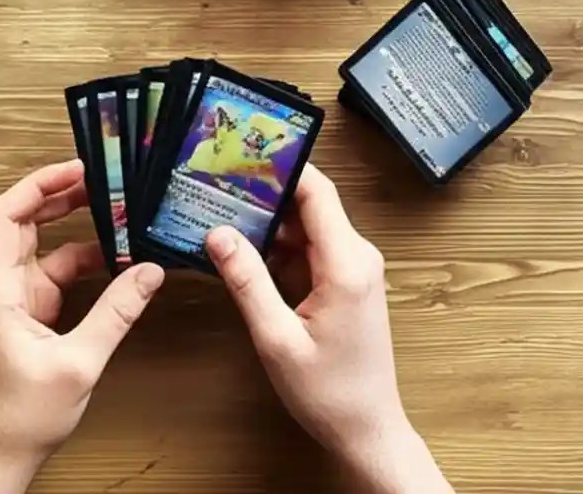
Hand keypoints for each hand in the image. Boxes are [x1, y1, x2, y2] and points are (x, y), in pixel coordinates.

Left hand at [0, 160, 164, 493]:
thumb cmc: (21, 418)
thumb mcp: (79, 363)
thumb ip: (116, 312)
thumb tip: (149, 273)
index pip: (8, 215)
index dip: (40, 184)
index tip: (78, 168)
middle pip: (22, 224)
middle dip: (61, 198)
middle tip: (103, 181)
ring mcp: (6, 302)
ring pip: (38, 250)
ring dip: (73, 232)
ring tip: (115, 214)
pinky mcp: (19, 317)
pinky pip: (48, 278)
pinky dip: (77, 266)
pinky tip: (110, 261)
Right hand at [204, 165, 451, 493]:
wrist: (366, 428)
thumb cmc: (329, 392)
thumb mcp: (276, 338)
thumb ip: (248, 281)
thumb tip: (219, 234)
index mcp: (347, 264)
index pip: (317, 191)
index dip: (281, 166)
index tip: (243, 154)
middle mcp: (357, 257)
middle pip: (308, 204)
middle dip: (263, 192)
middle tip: (216, 183)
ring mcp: (353, 268)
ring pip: (305, 226)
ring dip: (266, 222)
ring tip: (220, 213)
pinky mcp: (345, 281)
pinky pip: (308, 249)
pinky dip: (277, 247)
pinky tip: (243, 250)